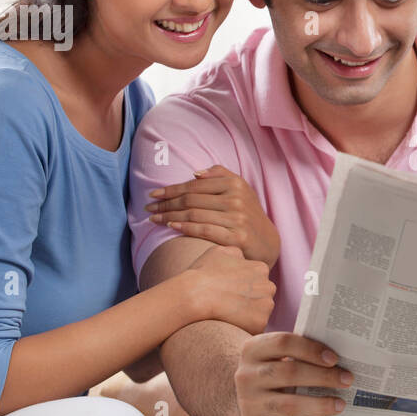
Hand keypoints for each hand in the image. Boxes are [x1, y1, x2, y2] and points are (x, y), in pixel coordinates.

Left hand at [147, 165, 280, 267]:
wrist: (267, 242)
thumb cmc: (247, 213)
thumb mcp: (240, 189)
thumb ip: (220, 175)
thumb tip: (195, 173)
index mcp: (235, 184)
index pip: (194, 186)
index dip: (171, 189)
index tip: (154, 194)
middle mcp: (236, 199)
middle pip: (191, 200)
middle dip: (166, 204)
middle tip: (149, 209)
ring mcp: (237, 219)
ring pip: (194, 215)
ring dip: (169, 216)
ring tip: (154, 219)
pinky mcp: (237, 238)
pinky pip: (204, 230)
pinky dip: (185, 228)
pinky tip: (171, 227)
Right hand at [179, 245, 274, 333]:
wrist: (194, 294)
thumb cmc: (203, 273)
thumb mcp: (220, 252)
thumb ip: (236, 254)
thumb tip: (242, 258)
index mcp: (261, 269)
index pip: (258, 281)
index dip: (243, 287)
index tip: (229, 291)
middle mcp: (268, 286)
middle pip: (262, 297)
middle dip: (249, 301)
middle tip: (229, 303)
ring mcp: (266, 305)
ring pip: (260, 313)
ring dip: (248, 315)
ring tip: (228, 314)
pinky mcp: (260, 323)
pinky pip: (255, 327)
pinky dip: (244, 327)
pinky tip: (230, 323)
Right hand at [234, 332, 351, 415]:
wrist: (244, 401)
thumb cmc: (272, 372)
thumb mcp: (274, 356)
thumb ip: (298, 351)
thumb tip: (337, 358)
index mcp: (253, 351)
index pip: (283, 343)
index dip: (311, 349)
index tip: (334, 359)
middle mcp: (247, 376)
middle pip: (289, 373)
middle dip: (323, 377)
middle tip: (347, 380)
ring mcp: (249, 404)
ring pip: (289, 405)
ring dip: (320, 405)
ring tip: (340, 404)